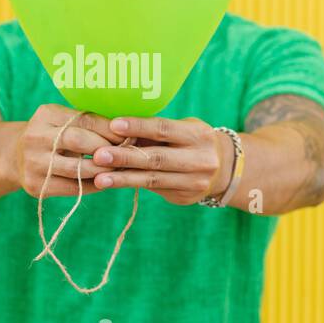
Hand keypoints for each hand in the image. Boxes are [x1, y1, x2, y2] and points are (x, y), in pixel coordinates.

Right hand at [5, 104, 124, 197]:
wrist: (16, 157)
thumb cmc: (53, 135)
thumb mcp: (64, 121)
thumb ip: (90, 123)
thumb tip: (129, 133)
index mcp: (45, 114)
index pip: (84, 120)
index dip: (109, 129)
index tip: (130, 136)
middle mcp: (35, 136)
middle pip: (78, 142)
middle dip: (106, 149)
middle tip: (127, 154)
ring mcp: (32, 163)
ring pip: (77, 169)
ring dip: (103, 170)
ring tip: (120, 169)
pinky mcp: (35, 185)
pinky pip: (72, 188)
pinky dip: (93, 186)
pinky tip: (105, 182)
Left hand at [90, 116, 232, 205]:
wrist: (224, 169)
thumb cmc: (191, 141)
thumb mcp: (182, 130)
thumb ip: (155, 133)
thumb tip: (115, 130)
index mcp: (198, 134)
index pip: (164, 129)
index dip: (138, 127)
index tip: (114, 125)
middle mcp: (199, 159)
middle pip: (157, 158)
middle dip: (125, 157)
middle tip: (99, 155)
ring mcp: (194, 181)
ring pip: (153, 179)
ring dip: (123, 178)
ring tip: (99, 177)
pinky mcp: (185, 197)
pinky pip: (154, 190)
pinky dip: (130, 185)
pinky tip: (111, 183)